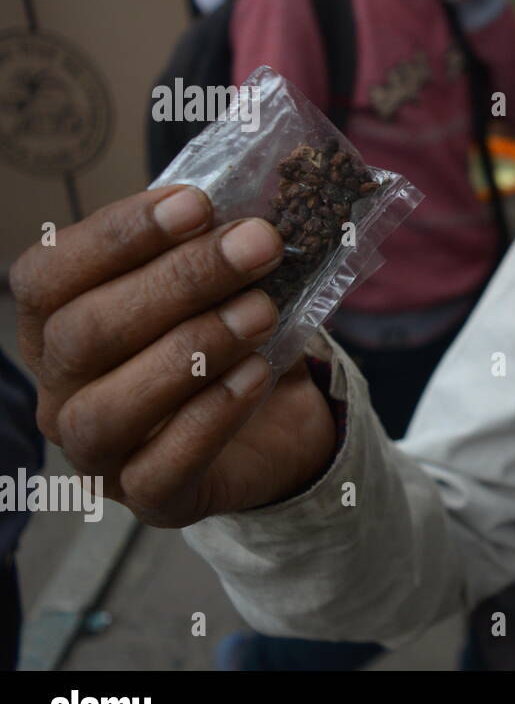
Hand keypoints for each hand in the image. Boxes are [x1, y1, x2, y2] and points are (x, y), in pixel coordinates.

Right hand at [12, 186, 337, 527]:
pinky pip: (162, 468)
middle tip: (259, 244)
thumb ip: (215, 247)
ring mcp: (97, 453)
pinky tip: (257, 375)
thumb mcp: (220, 285)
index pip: (48, 275)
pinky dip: (212, 416)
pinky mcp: (152, 500)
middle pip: (85, 332)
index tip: (197, 204)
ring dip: (193, 349)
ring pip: (109, 408)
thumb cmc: (229, 338)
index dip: (117, 235)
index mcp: (55, 324)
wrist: (277, 425)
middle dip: (178, 281)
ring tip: (261, 312)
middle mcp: (59, 389)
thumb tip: (250, 207)